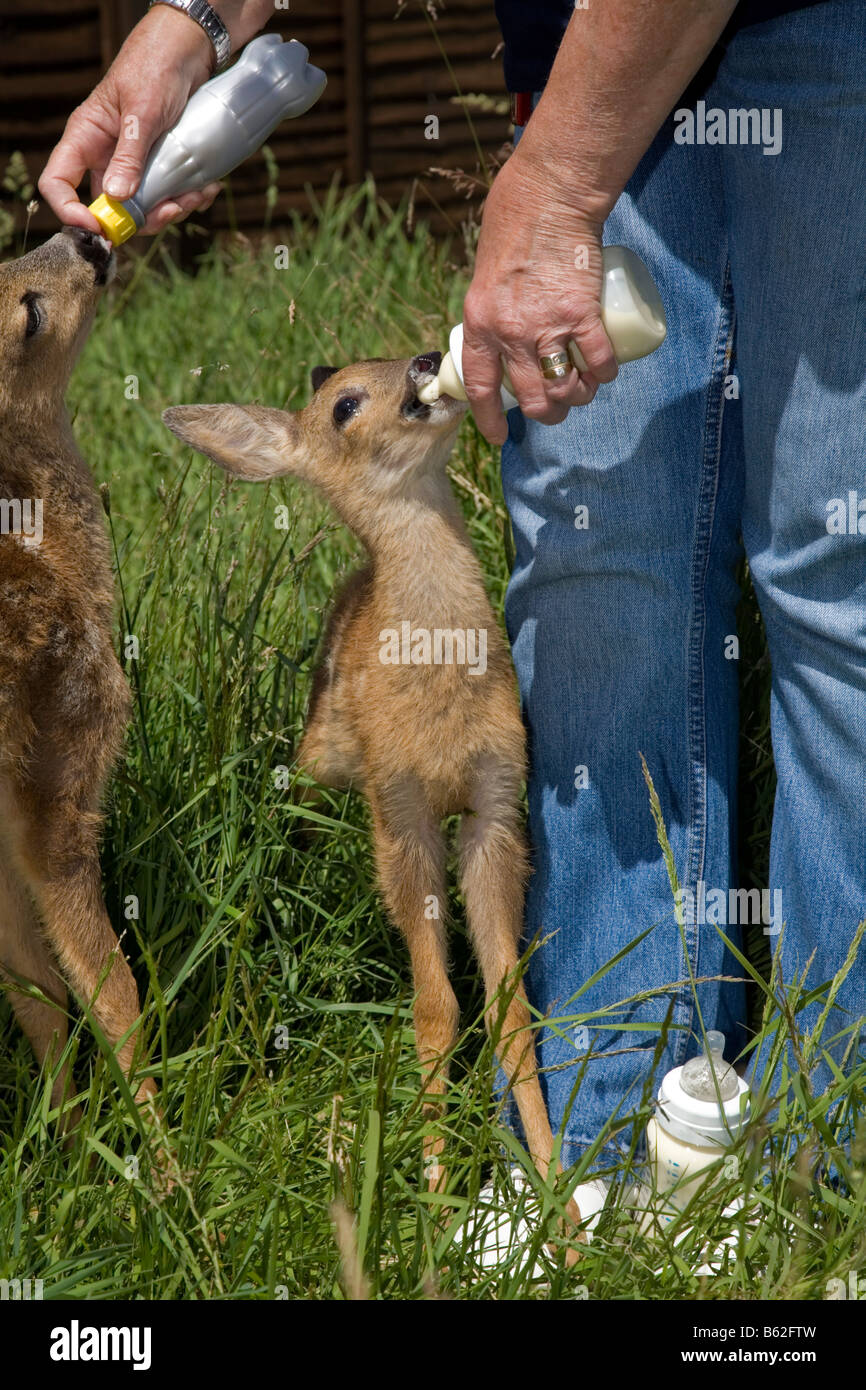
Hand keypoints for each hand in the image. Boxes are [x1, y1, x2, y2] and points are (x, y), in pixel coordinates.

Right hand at [38, 5, 222, 235]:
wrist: (186, 53)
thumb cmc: (155, 69)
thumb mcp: (142, 112)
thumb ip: (129, 153)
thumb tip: (117, 197)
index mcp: (85, 139)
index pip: (58, 183)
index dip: (70, 212)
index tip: (99, 229)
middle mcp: (104, 157)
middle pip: (109, 209)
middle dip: (142, 219)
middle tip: (172, 210)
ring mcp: (132, 166)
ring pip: (144, 209)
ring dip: (173, 209)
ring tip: (198, 194)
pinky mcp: (159, 168)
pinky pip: (167, 198)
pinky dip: (188, 199)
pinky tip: (206, 188)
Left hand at [462, 149, 618, 445]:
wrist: (548, 197)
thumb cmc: (513, 228)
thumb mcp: (484, 280)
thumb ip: (492, 313)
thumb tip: (506, 344)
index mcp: (480, 325)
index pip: (481, 388)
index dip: (488, 420)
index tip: (497, 437)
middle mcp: (511, 334)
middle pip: (532, 398)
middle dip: (546, 414)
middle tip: (556, 407)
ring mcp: (548, 326)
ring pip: (564, 389)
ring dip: (578, 398)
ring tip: (583, 388)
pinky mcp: (582, 314)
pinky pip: (597, 361)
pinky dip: (605, 373)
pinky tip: (607, 372)